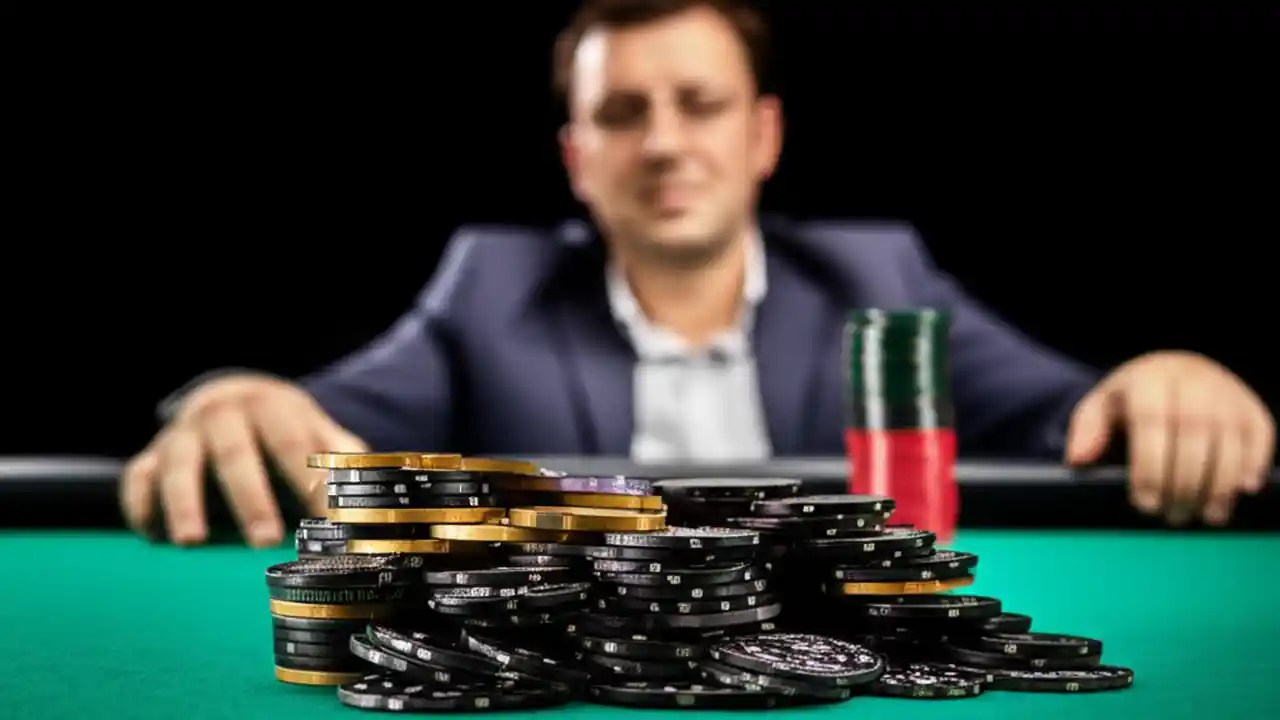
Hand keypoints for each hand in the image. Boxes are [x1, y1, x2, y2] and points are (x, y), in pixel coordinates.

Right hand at [120, 374, 367, 545]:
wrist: (234, 399)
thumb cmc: (288, 433)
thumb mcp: (321, 435)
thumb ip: (346, 465)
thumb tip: (379, 508)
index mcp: (271, 405)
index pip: (293, 441)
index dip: (310, 480)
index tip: (328, 522)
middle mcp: (221, 414)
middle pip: (235, 452)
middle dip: (251, 497)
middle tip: (266, 540)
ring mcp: (182, 436)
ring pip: (180, 465)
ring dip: (186, 503)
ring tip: (193, 542)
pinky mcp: (150, 459)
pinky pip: (138, 479)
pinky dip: (141, 506)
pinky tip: (153, 537)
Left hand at [1065, 350, 1273, 525]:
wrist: (1175, 370)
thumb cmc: (1133, 398)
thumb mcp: (1101, 406)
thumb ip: (1086, 431)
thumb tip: (1078, 459)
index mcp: (1149, 380)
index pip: (1151, 422)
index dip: (1149, 467)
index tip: (1144, 504)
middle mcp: (1192, 381)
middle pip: (1193, 434)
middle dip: (1183, 483)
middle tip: (1172, 517)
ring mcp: (1226, 392)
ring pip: (1229, 439)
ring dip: (1219, 484)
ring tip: (1205, 517)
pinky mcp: (1251, 407)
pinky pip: (1260, 435)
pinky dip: (1254, 464)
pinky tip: (1242, 492)